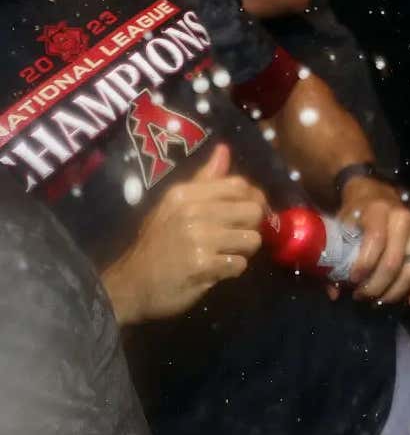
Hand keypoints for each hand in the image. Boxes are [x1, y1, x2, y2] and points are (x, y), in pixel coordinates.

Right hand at [101, 145, 266, 325]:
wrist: (130, 284)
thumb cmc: (157, 243)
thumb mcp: (174, 205)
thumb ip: (205, 179)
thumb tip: (224, 149)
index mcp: (186, 194)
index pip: (239, 185)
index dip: (252, 199)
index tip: (245, 214)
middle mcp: (193, 211)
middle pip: (253, 211)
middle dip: (250, 227)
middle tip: (233, 237)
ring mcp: (198, 238)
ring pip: (252, 239)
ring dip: (242, 251)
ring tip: (222, 254)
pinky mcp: (203, 265)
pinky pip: (239, 264)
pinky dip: (231, 270)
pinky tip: (214, 270)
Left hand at [338, 176, 409, 305]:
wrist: (377, 194)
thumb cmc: (356, 213)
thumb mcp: (341, 226)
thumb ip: (335, 256)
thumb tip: (334, 292)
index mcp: (379, 210)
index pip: (376, 241)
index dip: (364, 265)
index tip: (352, 282)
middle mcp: (405, 218)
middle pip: (394, 261)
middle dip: (376, 286)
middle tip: (361, 295)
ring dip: (396, 291)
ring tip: (379, 300)